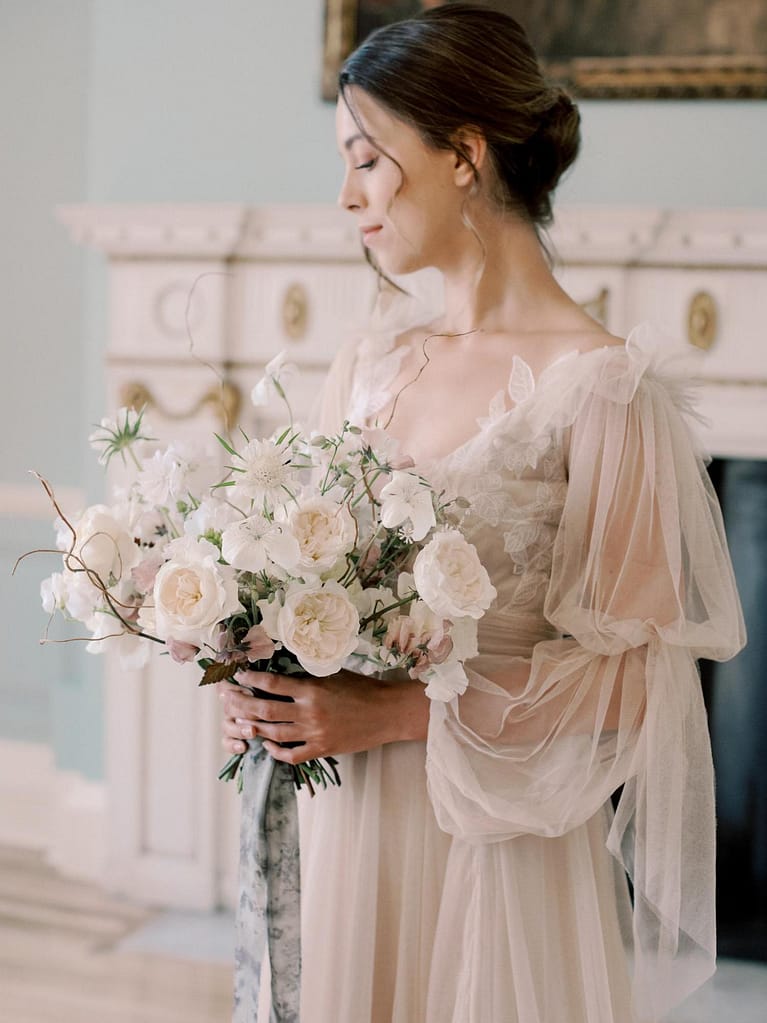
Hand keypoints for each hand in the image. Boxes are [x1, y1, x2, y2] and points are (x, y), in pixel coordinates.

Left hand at [218, 668, 428, 764]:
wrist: (387, 713)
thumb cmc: (362, 688)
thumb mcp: (334, 675)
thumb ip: (307, 677)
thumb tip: (281, 672)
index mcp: (312, 690)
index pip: (272, 684)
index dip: (250, 680)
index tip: (238, 675)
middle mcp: (310, 712)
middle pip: (265, 711)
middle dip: (241, 705)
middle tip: (227, 699)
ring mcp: (315, 734)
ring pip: (274, 734)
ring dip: (253, 728)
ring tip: (239, 722)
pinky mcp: (322, 750)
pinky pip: (291, 755)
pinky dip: (276, 751)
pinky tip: (267, 744)